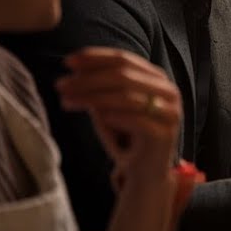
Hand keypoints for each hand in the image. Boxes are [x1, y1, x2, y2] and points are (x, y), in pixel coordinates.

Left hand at [56, 47, 181, 186]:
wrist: (145, 172)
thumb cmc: (126, 136)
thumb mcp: (109, 107)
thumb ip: (99, 88)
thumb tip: (74, 71)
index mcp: (156, 78)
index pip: (123, 59)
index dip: (94, 58)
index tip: (67, 62)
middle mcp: (168, 91)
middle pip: (123, 75)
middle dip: (88, 78)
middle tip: (60, 85)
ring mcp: (169, 112)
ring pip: (127, 96)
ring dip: (92, 96)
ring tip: (67, 101)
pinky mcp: (165, 134)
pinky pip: (136, 120)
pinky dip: (114, 115)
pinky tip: (96, 115)